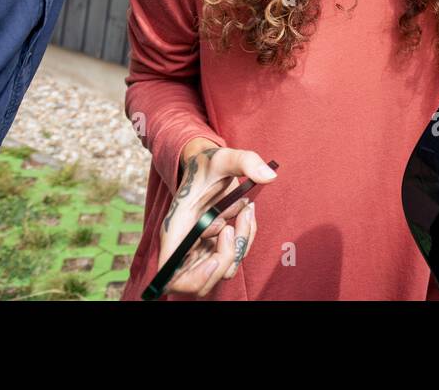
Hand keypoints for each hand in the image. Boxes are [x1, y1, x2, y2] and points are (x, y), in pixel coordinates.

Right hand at [156, 142, 275, 297]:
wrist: (211, 165)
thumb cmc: (210, 163)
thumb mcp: (225, 157)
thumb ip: (246, 161)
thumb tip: (269, 176)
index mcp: (176, 228)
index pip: (169, 271)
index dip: (190, 278)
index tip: (214, 258)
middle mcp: (185, 244)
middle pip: (199, 282)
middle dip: (225, 260)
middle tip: (232, 229)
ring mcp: (201, 248)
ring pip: (222, 269)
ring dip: (241, 244)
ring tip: (245, 211)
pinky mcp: (215, 246)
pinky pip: (234, 255)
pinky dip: (246, 238)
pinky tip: (247, 212)